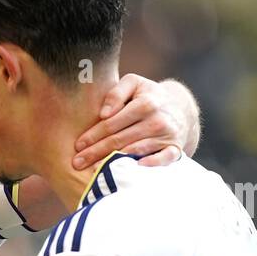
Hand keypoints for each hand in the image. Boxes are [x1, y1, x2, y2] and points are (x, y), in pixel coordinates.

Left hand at [74, 75, 194, 168]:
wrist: (179, 108)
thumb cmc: (147, 96)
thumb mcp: (133, 84)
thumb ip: (116, 93)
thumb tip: (104, 114)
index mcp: (145, 103)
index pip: (111, 123)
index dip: (92, 135)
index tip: (77, 146)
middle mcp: (157, 119)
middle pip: (119, 140)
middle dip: (96, 152)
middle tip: (77, 163)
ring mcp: (167, 135)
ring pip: (134, 151)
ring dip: (113, 163)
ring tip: (94, 172)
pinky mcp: (175, 149)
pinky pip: (163, 159)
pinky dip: (150, 164)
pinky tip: (132, 169)